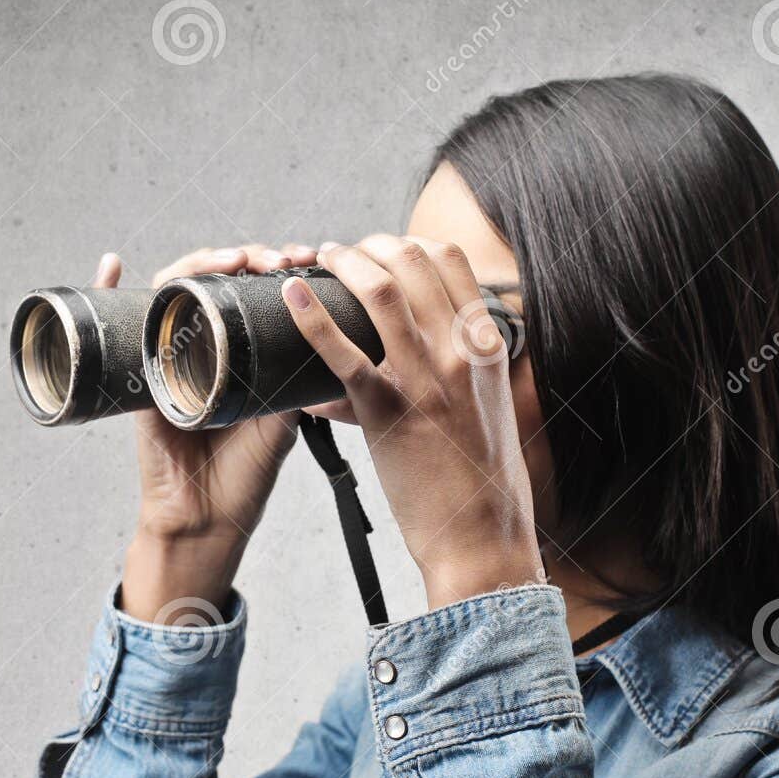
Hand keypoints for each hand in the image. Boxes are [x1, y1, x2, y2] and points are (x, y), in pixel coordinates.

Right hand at [111, 244, 316, 621]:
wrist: (205, 519)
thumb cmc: (243, 477)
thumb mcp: (282, 423)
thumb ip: (295, 384)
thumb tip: (318, 337)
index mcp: (242, 353)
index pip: (254, 293)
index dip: (276, 270)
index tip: (304, 261)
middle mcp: (205, 346)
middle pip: (216, 280)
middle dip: (248, 257)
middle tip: (277, 258)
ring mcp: (170, 355)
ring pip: (175, 290)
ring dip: (200, 261)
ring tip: (230, 258)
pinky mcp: (141, 375)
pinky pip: (120, 324)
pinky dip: (107, 288)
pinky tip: (111, 264)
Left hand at [282, 235, 543, 609]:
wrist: (481, 535)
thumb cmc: (480, 479)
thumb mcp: (486, 406)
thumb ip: (461, 367)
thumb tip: (420, 345)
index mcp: (488, 346)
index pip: (450, 261)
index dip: (409, 242)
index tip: (384, 249)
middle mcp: (462, 352)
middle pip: (413, 261)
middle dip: (371, 244)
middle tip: (343, 252)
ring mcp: (425, 379)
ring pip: (380, 291)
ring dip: (342, 263)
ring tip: (319, 260)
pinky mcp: (387, 411)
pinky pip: (342, 353)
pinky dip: (310, 317)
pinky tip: (290, 297)